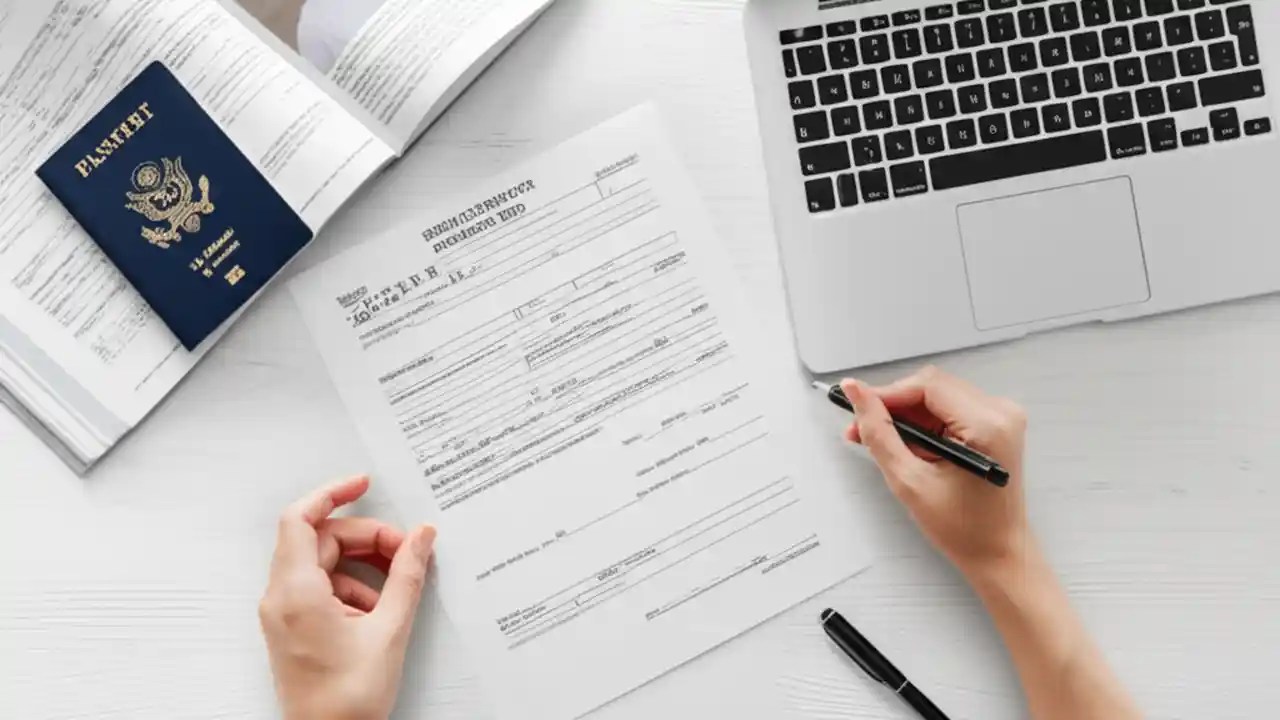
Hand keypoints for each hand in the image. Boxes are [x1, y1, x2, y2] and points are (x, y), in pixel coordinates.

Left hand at [259, 476, 435, 719]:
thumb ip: (407, 575)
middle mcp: (281, 599)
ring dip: (362, 566)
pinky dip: (352, 587)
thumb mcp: (390, 630)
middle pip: (320, 540)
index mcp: (296, 593)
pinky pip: (320, 588)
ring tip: (396, 589)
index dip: (333, 493)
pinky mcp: (293, 628)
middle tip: (404, 548)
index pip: (301, 518)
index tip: (363, 484)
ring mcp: (284, 614)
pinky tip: (379, 611)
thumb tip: (421, 537)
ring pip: (322, 564)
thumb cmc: (347, 702)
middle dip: (365, 537)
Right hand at [842, 367, 1032, 577]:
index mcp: (988, 425)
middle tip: (861, 427)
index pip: (926, 386)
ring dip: (905, 415)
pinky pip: (949, 409)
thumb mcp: (910, 481)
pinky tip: (905, 443)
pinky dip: (923, 423)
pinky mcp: (995, 425)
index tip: (855, 402)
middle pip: (932, 387)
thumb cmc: (965, 529)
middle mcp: (1001, 413)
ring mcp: (1001, 417)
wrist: (999, 553)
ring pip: (937, 397)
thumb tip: (857, 394)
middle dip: (893, 405)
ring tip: (879, 440)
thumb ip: (879, 433)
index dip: (885, 393)